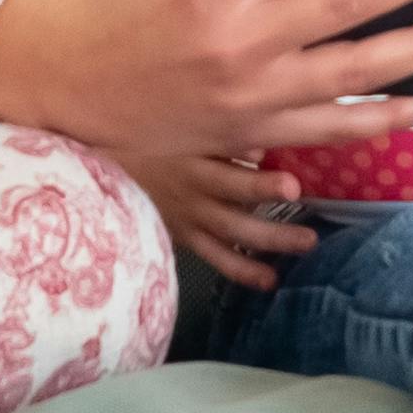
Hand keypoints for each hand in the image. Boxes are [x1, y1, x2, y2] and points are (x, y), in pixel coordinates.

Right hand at [135, 147, 321, 285]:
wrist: (104, 178)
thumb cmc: (154, 145)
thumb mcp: (182, 132)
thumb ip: (221, 139)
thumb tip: (259, 151)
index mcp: (193, 156)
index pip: (224, 154)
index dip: (250, 160)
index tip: (286, 173)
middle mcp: (192, 188)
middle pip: (232, 193)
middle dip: (264, 194)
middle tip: (299, 197)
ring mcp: (189, 217)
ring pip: (231, 230)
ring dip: (270, 238)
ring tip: (308, 241)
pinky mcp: (186, 238)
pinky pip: (216, 257)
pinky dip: (242, 270)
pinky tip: (270, 280)